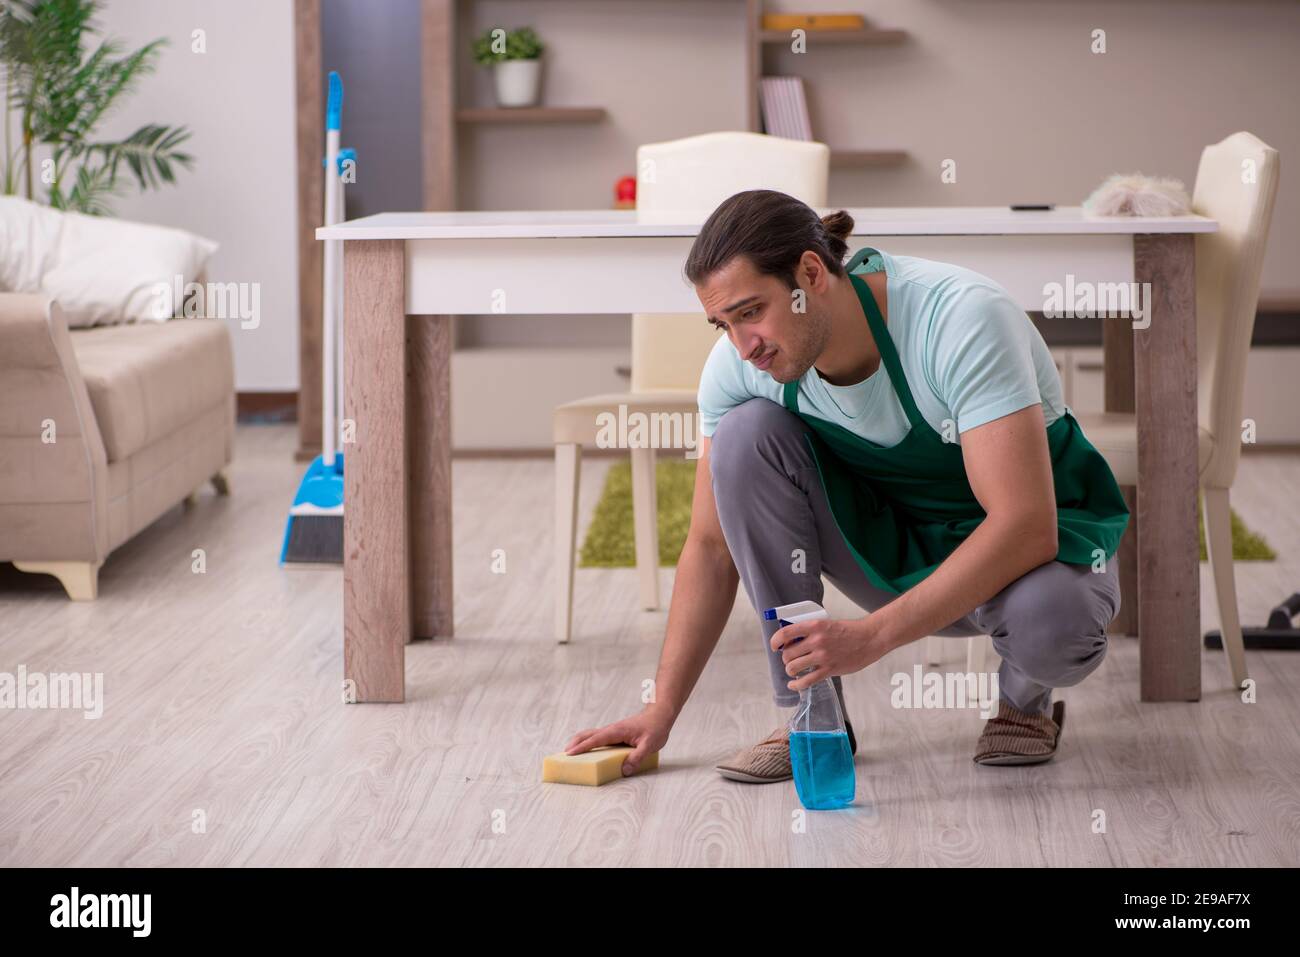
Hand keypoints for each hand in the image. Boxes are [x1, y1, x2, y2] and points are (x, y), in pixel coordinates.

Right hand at [565, 706, 672, 775]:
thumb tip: (624, 770)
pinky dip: (588, 741)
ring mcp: (612, 731)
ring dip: (580, 741)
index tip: (570, 753)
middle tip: (564, 754)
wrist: (659, 715)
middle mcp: (611, 730)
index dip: (582, 747)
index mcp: (616, 731)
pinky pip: (598, 737)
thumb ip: (636, 758)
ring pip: (591, 734)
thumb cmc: (655, 728)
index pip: (595, 740)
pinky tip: (588, 749)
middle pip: (588, 734)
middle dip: (575, 743)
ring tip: (570, 752)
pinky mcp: (615, 733)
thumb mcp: (649, 745)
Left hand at [771, 615, 892, 692]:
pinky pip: (806, 681)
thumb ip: (811, 631)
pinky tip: (793, 685)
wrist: (869, 638)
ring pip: (793, 667)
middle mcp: (816, 641)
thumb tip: (792, 641)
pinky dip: (796, 685)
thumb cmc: (848, 631)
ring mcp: (822, 656)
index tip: (774, 646)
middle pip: (787, 654)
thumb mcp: (826, 624)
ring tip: (794, 669)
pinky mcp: (829, 669)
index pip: (785, 633)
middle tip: (790, 659)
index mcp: (814, 626)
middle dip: (785, 658)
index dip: (775, 641)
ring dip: (790, 670)